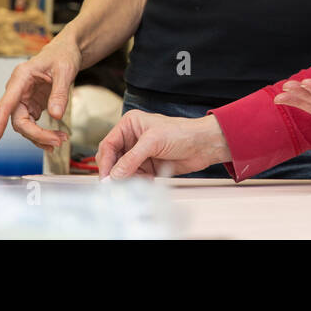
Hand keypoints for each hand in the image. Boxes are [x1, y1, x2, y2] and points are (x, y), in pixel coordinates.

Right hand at [0, 38, 81, 151]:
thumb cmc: (63, 55)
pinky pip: (32, 124)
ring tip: (60, 140)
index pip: (5, 105)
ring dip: (40, 136)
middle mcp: (18, 90)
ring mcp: (23, 99)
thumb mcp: (65, 70)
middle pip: (17, 120)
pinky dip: (42, 133)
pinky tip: (54, 139)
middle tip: (57, 142)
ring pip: (24, 125)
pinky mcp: (31, 105)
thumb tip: (56, 115)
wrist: (66, 51)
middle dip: (35, 134)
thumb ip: (59, 93)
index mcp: (21, 77)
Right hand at [96, 112, 230, 178]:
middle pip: (113, 159)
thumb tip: (115, 174)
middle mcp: (132, 138)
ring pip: (122, 171)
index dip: (106, 162)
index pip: (108, 145)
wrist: (204, 145)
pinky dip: (137, 182)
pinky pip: (134, 178)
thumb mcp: (153, 142)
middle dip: (115, 172)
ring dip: (127, 179)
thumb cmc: (183, 132)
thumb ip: (132, 159)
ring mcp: (139, 153)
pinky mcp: (148, 166)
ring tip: (134, 183)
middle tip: (116, 185)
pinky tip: (146, 182)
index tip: (107, 177)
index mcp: (130, 125)